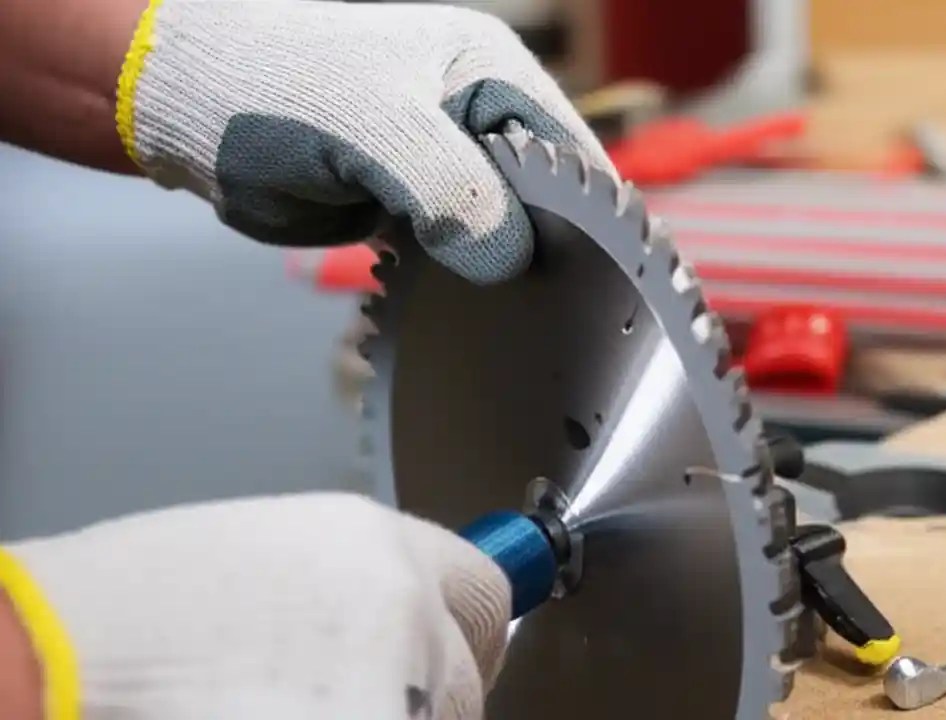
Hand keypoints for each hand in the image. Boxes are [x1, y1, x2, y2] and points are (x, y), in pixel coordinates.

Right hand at [0, 493, 510, 719]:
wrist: (53, 652)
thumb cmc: (124, 614)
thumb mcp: (261, 560)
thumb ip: (344, 592)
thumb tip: (383, 635)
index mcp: (371, 540)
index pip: (483, 591)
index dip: (469, 638)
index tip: (457, 662)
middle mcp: (398, 600)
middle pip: (465, 674)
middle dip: (429, 701)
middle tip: (370, 709)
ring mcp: (390, 676)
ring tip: (289, 717)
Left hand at [119, 0, 613, 282]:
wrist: (187, 109)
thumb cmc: (276, 90)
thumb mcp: (374, 127)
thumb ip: (449, 188)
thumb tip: (509, 259)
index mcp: (488, 74)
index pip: (571, 153)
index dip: (593, 218)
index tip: (608, 286)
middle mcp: (479, 117)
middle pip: (549, 198)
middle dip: (556, 254)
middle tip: (570, 326)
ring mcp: (445, 164)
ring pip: (504, 230)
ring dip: (510, 274)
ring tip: (535, 334)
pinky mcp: (412, 205)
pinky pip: (460, 251)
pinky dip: (469, 283)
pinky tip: (481, 321)